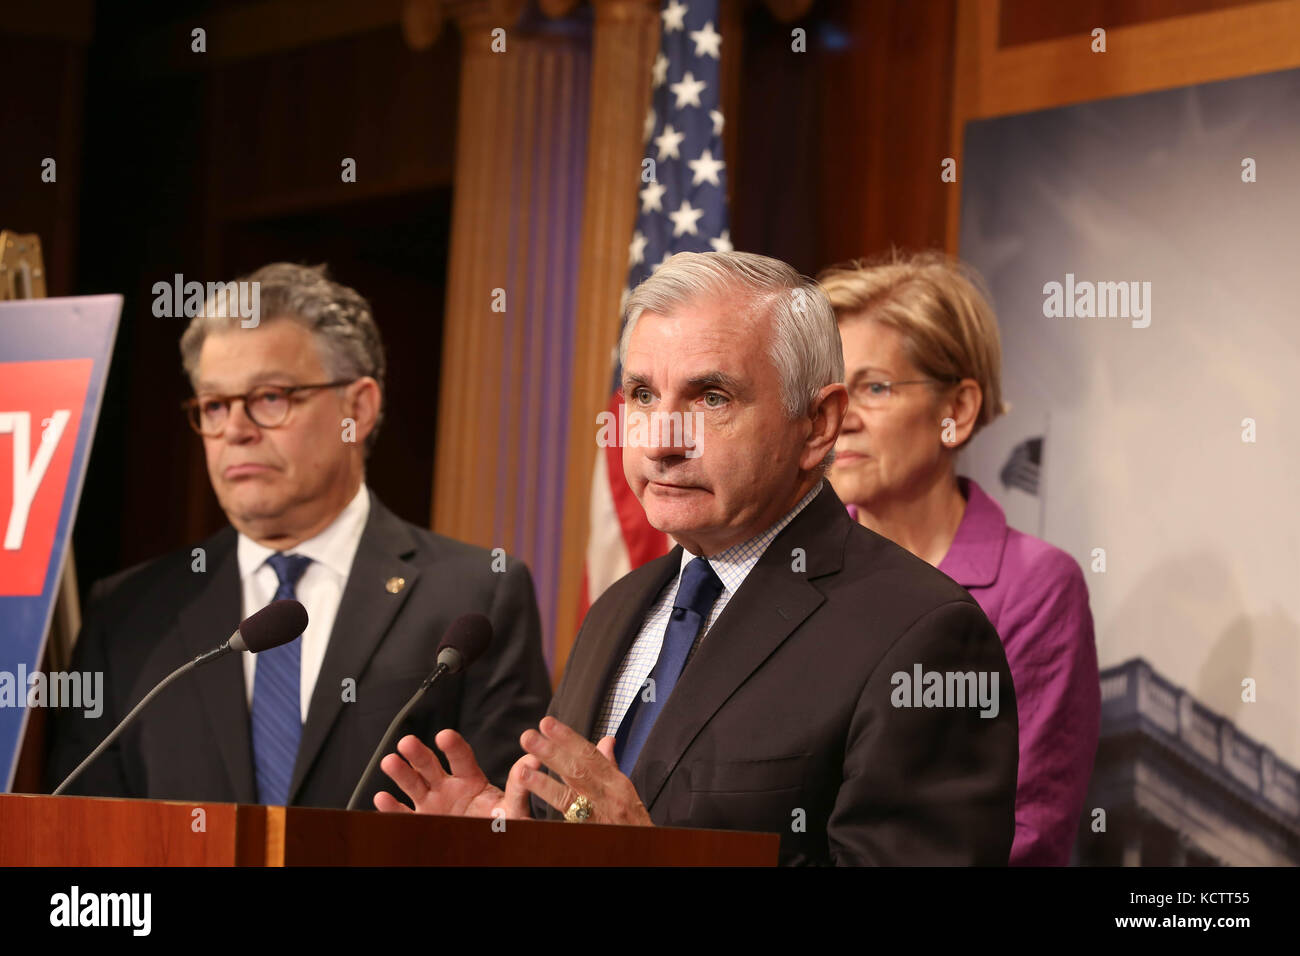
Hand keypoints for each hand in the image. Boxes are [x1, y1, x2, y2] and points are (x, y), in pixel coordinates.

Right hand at [374, 729, 533, 817]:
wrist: (486, 848)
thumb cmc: (500, 825)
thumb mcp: (512, 807)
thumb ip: (518, 786)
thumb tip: (533, 760)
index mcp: (470, 779)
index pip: (461, 758)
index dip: (452, 746)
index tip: (444, 736)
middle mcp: (447, 787)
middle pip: (430, 765)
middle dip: (418, 753)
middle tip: (407, 742)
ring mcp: (431, 803)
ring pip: (412, 784)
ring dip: (400, 772)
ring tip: (390, 761)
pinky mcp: (420, 822)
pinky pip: (403, 814)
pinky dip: (391, 807)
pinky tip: (382, 798)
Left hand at [519, 716, 652, 825]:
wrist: (646, 849)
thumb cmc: (633, 820)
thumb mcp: (626, 790)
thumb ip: (610, 765)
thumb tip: (606, 739)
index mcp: (616, 783)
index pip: (589, 755)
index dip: (567, 738)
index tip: (547, 723)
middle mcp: (608, 798)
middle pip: (577, 772)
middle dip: (552, 753)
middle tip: (528, 737)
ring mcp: (598, 819)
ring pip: (568, 799)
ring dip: (544, 784)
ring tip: (522, 771)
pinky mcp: (590, 836)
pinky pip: (569, 826)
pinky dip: (552, 819)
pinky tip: (533, 815)